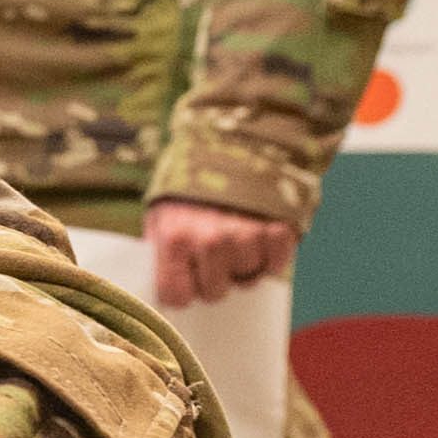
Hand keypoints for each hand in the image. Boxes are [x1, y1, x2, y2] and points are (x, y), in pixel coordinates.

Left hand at [142, 199, 297, 307]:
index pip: (176, 296)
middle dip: (213, 278)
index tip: (185, 279)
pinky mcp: (279, 226)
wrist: (233, 141)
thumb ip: (161, 251)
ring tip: (235, 237)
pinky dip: (271, 256)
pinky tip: (259, 236)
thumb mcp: (160, 213)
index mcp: (174, 238)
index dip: (182, 290)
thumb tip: (158, 289)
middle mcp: (210, 239)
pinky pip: (276, 263)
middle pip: (215, 292)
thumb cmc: (191, 185)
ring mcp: (247, 234)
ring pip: (247, 278)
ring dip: (242, 264)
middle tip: (211, 253)